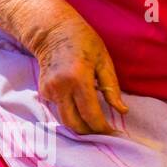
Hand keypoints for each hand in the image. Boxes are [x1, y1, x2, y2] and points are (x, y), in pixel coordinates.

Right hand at [29, 11, 127, 135]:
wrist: (53, 32)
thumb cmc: (85, 42)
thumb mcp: (104, 61)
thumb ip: (112, 88)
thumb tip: (122, 111)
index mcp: (78, 79)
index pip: (90, 113)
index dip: (102, 127)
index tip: (114, 134)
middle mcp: (60, 88)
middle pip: (74, 123)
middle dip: (90, 133)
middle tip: (106, 134)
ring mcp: (48, 91)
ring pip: (65, 120)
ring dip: (81, 127)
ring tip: (97, 127)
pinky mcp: (43, 92)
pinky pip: (60, 109)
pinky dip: (72, 113)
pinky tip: (82, 109)